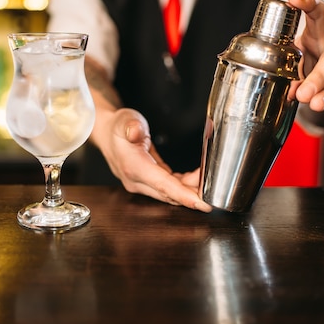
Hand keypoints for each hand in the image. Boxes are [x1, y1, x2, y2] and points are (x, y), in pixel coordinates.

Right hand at [95, 108, 212, 212]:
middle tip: (215, 193)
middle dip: (193, 196)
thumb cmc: (118, 127)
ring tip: (208, 179)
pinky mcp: (147, 183)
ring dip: (190, 190)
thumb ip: (131, 126)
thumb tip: (135, 132)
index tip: (202, 203)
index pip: (163, 185)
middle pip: (169, 194)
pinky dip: (183, 186)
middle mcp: (136, 181)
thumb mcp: (125, 120)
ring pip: (170, 193)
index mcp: (133, 167)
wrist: (107, 133)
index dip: (184, 195)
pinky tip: (196, 179)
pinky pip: (168, 188)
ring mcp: (141, 184)